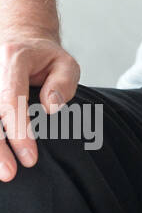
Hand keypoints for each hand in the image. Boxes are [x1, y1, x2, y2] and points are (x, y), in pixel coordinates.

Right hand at [0, 32, 79, 180]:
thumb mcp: (65, 62)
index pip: (11, 99)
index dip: (18, 131)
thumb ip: (64, 83)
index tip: (30, 158)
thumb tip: (51, 108)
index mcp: (12, 59)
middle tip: (9, 173)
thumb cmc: (43, 58)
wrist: (16, 39)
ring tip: (2, 173)